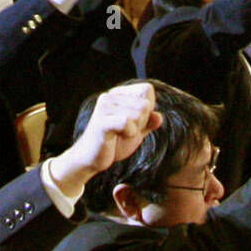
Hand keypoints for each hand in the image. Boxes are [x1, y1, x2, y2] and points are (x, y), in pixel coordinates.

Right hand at [49, 82, 161, 196]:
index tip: (133, 122)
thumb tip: (159, 116)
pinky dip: (129, 133)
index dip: (148, 109)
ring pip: (138, 114)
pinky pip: (127, 122)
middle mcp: (109, 96)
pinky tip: (117, 137)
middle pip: (145, 104)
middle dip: (141, 123)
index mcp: (118, 94)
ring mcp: (104, 107)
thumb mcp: (136, 132)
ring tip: (119, 135)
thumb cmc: (114, 144)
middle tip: (124, 132)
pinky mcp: (101, 121)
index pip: (147, 90)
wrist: (91, 160)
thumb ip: (149, 123)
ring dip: (134, 130)